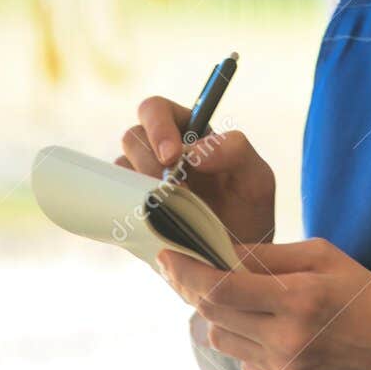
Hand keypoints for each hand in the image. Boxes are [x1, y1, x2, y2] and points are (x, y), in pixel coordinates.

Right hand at [116, 94, 275, 245]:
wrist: (234, 260)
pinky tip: (155, 223)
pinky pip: (114, 201)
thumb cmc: (247, 213)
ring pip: (120, 168)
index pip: (157, 110)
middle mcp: (159, 153)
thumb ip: (236, 151)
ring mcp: (141, 181)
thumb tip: (194, 150)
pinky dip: (130, 208)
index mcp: (187, 133)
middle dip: (148, 160)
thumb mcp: (256, 179)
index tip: (172, 156)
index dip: (157, 126)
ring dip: (142, 186)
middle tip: (172, 188)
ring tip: (171, 210)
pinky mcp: (130, 211)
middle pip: (133, 136)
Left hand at [159, 237, 370, 369]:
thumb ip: (270, 255)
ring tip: (251, 304)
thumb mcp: (324, 258)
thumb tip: (221, 249)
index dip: (186, 271)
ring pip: (221, 339)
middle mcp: (285, 340)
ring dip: (223, 317)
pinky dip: (247, 343)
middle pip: (212, 314)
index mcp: (297, 298)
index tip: (166, 255)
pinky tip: (275, 333)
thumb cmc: (363, 296)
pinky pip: (243, 362)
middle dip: (195, 289)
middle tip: (189, 270)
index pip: (220, 287)